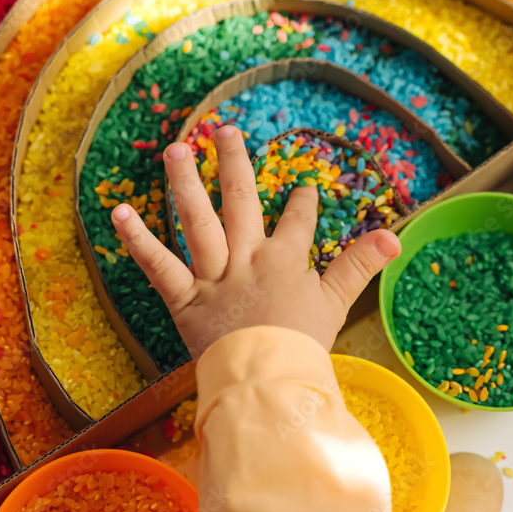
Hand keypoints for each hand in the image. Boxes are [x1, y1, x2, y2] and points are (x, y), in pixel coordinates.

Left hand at [111, 125, 401, 358]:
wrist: (269, 381)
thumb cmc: (303, 345)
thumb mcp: (336, 302)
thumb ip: (359, 265)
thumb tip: (394, 236)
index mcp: (285, 258)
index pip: (297, 220)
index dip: (302, 202)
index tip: (303, 187)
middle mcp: (247, 258)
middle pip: (241, 201)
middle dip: (235, 163)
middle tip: (224, 129)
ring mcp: (214, 276)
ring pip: (198, 221)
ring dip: (187, 182)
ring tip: (176, 148)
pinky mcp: (185, 298)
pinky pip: (158, 266)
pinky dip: (137, 240)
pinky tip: (118, 211)